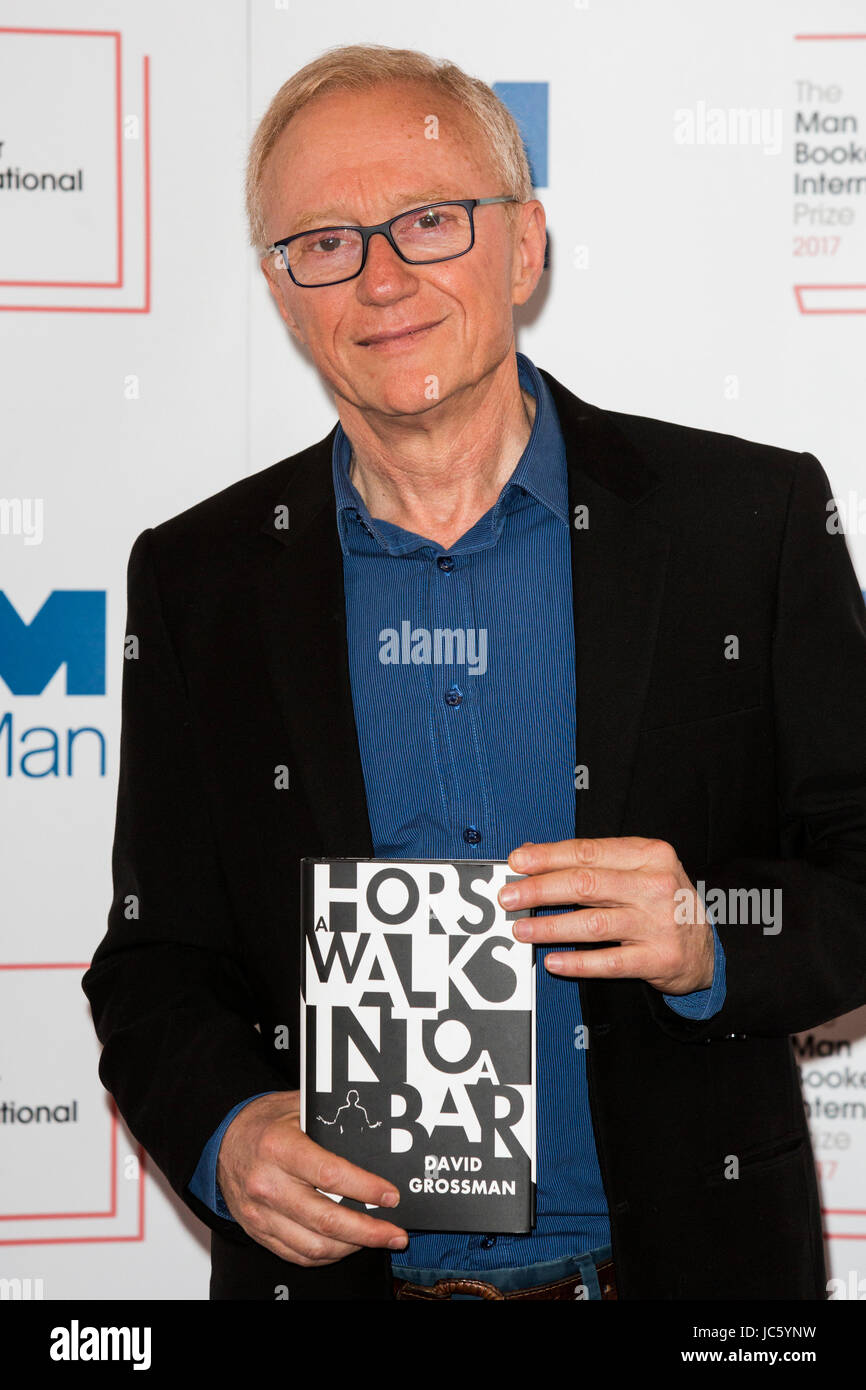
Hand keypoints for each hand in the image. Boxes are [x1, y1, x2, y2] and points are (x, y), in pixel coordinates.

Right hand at [216, 1091, 407, 1266]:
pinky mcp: (259, 1231)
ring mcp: (262, 1213)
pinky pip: (297, 1254)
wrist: (221, 1141)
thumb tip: (371, 1135)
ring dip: (352, 1248)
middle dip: (369, 1231)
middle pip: (326, 1220)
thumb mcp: (296, 1106)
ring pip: (314, 1246)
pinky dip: (327, 1255)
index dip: (365, 1189)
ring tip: (376, 1240)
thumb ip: (330, 1120)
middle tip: (396, 1233)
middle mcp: (269, 1184)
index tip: (390, 1196)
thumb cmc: (263, 1122)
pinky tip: (346, 1246)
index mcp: (279, 1148)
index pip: (330, 1174)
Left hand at [499, 837, 713, 994]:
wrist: (706, 948)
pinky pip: (610, 962)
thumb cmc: (663, 902)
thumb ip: (593, 862)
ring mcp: (658, 923)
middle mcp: (655, 885)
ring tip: (522, 929)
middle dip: (540, 890)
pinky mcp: (658, 958)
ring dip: (550, 927)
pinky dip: (578, 962)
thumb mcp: (639, 870)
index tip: (518, 862)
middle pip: (586, 884)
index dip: (548, 857)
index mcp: (649, 855)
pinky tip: (553, 961)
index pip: (589, 852)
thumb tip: (533, 857)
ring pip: (592, 923)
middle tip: (510, 897)